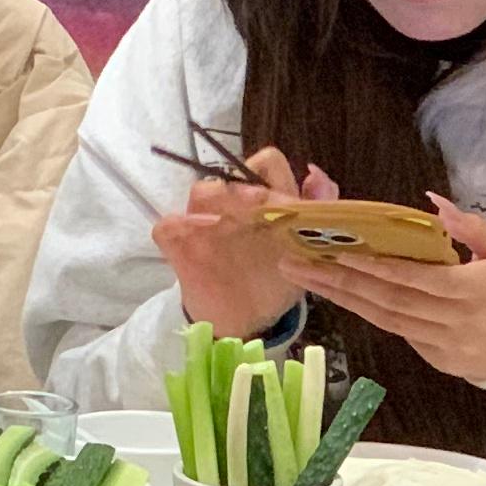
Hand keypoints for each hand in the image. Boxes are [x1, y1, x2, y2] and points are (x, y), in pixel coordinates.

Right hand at [146, 146, 332, 339]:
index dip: (278, 178)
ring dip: (217, 198)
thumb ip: (318, 212)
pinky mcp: (181, 247)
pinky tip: (198, 232)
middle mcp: (234, 206)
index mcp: (265, 202)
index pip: (267, 165)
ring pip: (201, 192)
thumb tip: (317, 175)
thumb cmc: (277, 281)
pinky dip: (179, 224)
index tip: (291, 204)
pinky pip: (167, 226)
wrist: (247, 320)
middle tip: (262, 205)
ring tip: (233, 217)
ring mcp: (205, 224)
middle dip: (247, 188)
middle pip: (232, 176)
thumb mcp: (307, 251)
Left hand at [297, 196, 485, 385]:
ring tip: (307, 277)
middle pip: (391, 301)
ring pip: (387, 320)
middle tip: (297, 264)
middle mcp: (457, 322)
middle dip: (341, 282)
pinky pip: (399, 332)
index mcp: (477, 291)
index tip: (341, 254)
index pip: (419, 279)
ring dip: (343, 299)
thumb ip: (473, 227)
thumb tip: (434, 203)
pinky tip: (340, 294)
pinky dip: (369, 312)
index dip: (379, 269)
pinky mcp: (437, 360)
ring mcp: (446, 346)